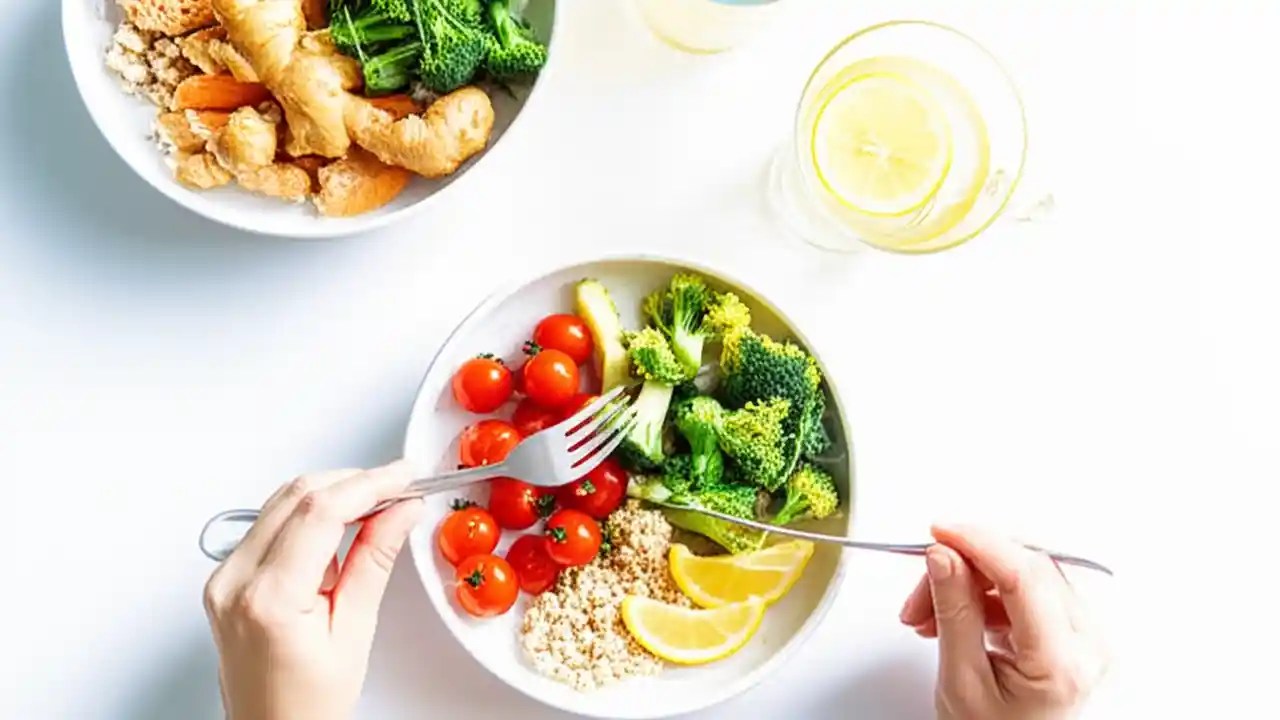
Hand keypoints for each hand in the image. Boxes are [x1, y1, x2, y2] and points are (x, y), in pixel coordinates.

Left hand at [203, 461, 424, 719]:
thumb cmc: (308, 706)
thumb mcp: (354, 632)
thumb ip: (374, 560)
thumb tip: (399, 511)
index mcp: (268, 599)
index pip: (320, 512)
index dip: (368, 483)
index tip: (402, 475)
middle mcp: (234, 582)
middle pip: (296, 496)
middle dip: (352, 482)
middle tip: (397, 487)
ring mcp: (223, 578)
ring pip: (280, 503)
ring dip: (331, 494)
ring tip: (375, 507)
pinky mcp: (225, 578)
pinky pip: (268, 525)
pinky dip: (308, 515)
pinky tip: (339, 529)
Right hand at [899, 524, 1109, 719]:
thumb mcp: (961, 682)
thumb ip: (954, 613)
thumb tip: (944, 556)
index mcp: (1062, 663)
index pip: (1024, 577)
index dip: (978, 544)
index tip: (940, 533)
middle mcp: (1087, 644)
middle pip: (1024, 569)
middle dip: (964, 567)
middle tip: (923, 585)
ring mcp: (1084, 636)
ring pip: (1021, 574)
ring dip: (969, 582)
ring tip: (929, 613)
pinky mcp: (1071, 631)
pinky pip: (1026, 590)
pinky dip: (984, 594)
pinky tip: (953, 615)